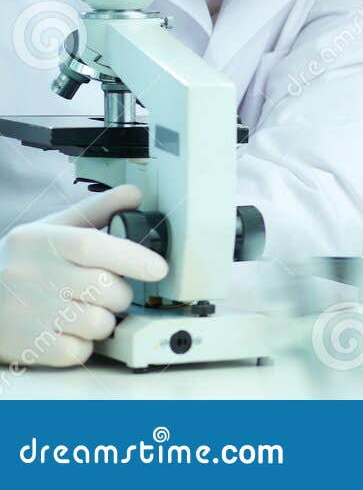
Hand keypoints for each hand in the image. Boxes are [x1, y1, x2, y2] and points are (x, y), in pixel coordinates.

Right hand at [0, 185, 168, 367]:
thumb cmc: (21, 263)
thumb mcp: (49, 230)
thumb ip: (94, 211)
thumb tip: (134, 195)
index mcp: (41, 242)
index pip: (93, 246)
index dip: (133, 258)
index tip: (158, 269)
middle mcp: (33, 276)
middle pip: (105, 288)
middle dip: (119, 293)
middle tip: (108, 291)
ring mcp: (28, 314)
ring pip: (98, 323)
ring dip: (103, 320)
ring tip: (86, 310)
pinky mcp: (27, 346)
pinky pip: (79, 351)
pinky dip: (83, 345)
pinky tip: (69, 331)